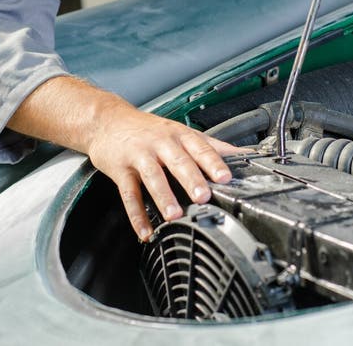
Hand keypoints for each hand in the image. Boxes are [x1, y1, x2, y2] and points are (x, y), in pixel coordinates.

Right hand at [87, 100, 235, 239]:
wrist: (109, 121)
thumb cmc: (149, 129)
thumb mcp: (180, 131)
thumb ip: (210, 145)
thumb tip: (243, 155)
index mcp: (179, 135)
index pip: (199, 147)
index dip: (213, 161)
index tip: (226, 177)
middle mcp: (160, 143)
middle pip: (178, 160)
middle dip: (191, 178)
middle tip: (203, 196)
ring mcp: (139, 155)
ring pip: (152, 175)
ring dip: (164, 196)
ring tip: (174, 215)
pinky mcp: (120, 169)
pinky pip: (128, 194)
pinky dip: (137, 214)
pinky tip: (145, 231)